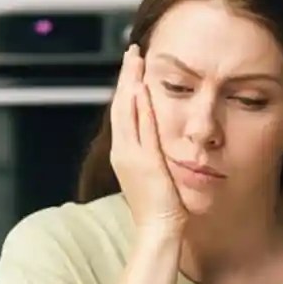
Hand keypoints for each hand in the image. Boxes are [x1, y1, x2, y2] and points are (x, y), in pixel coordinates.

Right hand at [110, 44, 186, 236]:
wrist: (158, 231)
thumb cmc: (161, 210)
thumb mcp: (155, 176)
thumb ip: (154, 156)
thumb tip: (158, 142)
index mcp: (125, 154)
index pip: (124, 113)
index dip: (126, 87)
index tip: (132, 67)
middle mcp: (123, 152)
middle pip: (121, 105)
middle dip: (126, 76)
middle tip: (132, 52)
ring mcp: (132, 156)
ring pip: (128, 111)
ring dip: (131, 83)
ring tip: (135, 59)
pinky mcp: (145, 162)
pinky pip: (142, 129)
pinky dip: (141, 108)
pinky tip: (142, 88)